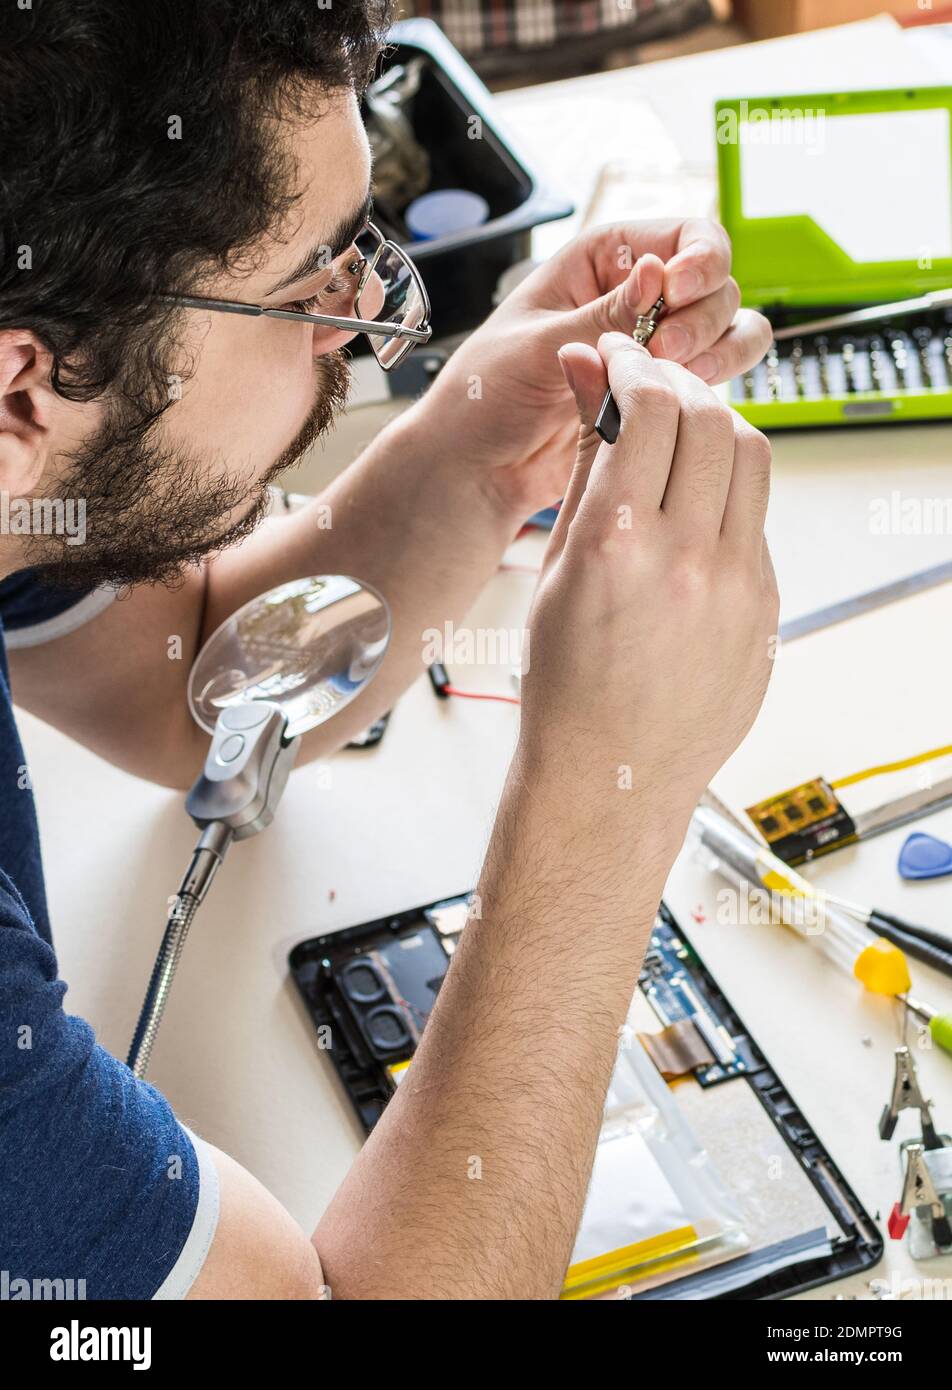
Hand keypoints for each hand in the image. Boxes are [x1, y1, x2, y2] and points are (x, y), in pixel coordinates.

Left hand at [420, 219, 771, 517]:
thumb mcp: (538, 345)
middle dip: (703, 316)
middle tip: (663, 353)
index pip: (685, 235)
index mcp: (605, 260)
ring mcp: (659, 347)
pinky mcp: (666, 394)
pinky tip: (680, 404)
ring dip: (720, 351)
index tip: (678, 290)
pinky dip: (715, 387)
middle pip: (718, 284)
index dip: (699, 258)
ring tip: (676, 379)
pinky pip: (718, 380)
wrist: (478, 465)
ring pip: (732, 330)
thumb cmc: (486, 393)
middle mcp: (641, 296)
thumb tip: (657, 271)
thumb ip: (602, 314)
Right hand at [517, 333, 777, 829]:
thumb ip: (584, 463)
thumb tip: (587, 380)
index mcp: (620, 544)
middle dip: (678, 387)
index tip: (621, 361)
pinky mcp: (765, 606)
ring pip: (752, 458)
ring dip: (717, 427)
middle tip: (651, 390)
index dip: (635, 367)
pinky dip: (730, 490)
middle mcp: (688, 558)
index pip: (650, 408)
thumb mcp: (556, 566)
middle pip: (711, 418)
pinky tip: (695, 506)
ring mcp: (737, 584)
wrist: (610, 773)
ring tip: (681, 437)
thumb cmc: (566, 685)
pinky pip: (757, 518)